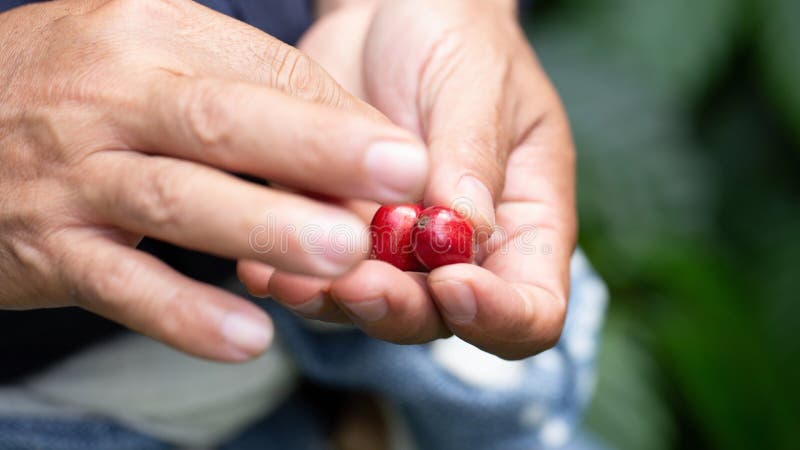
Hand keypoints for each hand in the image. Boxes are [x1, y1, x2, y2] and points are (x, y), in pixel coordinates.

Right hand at [0, 0, 428, 360]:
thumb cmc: (76, 85)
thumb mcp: (153, 56)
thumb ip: (249, 89)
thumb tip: (358, 138)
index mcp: (152, 33)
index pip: (268, 73)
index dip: (342, 120)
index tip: (408, 159)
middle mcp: (112, 95)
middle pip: (226, 122)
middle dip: (319, 152)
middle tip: (404, 179)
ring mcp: (76, 173)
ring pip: (179, 200)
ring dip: (267, 230)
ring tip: (345, 257)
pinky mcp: (47, 246)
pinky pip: (120, 285)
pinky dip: (184, 314)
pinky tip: (249, 340)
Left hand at [238, 0, 575, 357]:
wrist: (390, 12)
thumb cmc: (458, 38)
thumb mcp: (477, 83)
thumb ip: (473, 155)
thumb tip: (468, 230)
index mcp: (525, 223)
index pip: (533, 308)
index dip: (499, 316)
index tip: (452, 280)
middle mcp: (464, 253)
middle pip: (442, 320)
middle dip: (400, 309)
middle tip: (358, 281)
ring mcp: (399, 250)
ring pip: (372, 309)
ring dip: (335, 303)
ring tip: (295, 278)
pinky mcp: (341, 233)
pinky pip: (318, 274)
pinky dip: (293, 278)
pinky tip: (262, 264)